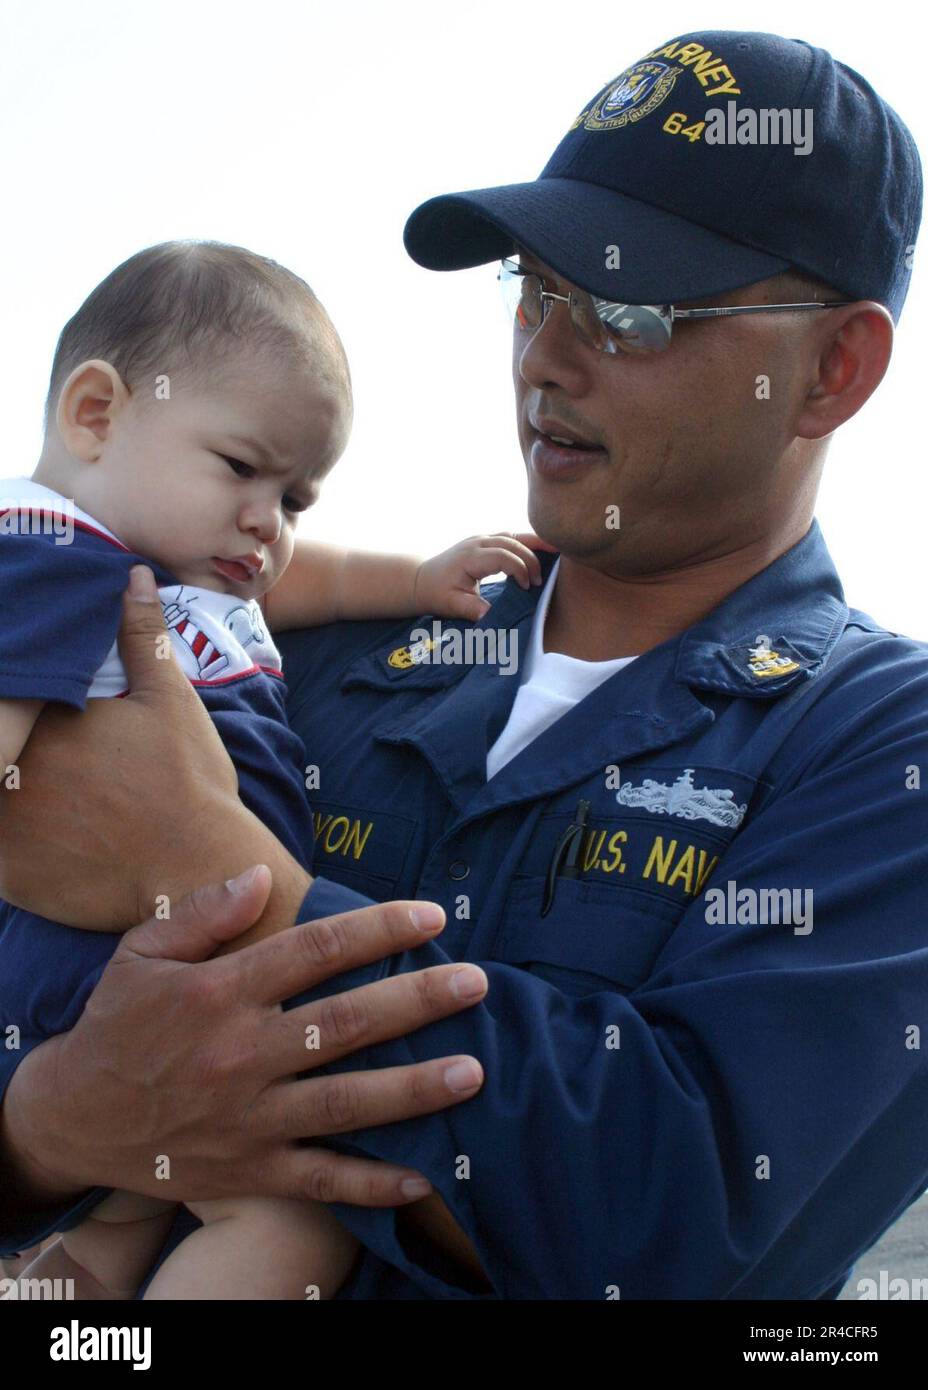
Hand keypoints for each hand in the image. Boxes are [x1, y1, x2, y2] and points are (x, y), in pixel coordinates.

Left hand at [0, 566, 306, 931]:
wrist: (201, 868)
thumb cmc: (189, 779)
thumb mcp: (170, 699)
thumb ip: (142, 636)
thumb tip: (131, 574)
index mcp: (47, 720)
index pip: (11, 696)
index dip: (18, 695)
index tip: (33, 703)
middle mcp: (15, 770)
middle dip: (10, 742)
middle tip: (44, 751)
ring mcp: (8, 825)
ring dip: (6, 785)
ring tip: (31, 779)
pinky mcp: (10, 874)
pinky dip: (6, 840)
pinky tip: (37, 829)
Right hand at [1, 867, 486, 1210]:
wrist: (74, 1118)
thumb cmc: (117, 1025)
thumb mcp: (142, 954)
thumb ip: (203, 912)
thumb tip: (261, 876)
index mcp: (221, 991)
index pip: (317, 950)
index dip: (381, 929)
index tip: (433, 917)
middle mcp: (242, 1053)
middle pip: (347, 1023)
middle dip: (418, 1000)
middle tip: (476, 983)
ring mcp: (249, 1118)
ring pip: (347, 1102)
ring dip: (415, 1088)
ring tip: (474, 1070)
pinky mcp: (250, 1171)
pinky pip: (321, 1179)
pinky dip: (373, 1183)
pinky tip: (425, 1179)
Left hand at [413, 532, 557, 622]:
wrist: (421, 580)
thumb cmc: (437, 593)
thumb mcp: (452, 605)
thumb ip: (472, 609)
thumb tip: (492, 616)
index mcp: (471, 557)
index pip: (504, 556)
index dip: (520, 569)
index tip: (527, 588)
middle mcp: (477, 542)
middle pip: (513, 540)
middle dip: (532, 557)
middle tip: (542, 578)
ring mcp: (481, 539)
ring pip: (513, 534)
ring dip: (534, 543)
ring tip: (556, 550)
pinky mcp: (485, 541)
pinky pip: (510, 537)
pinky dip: (526, 542)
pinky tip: (541, 550)